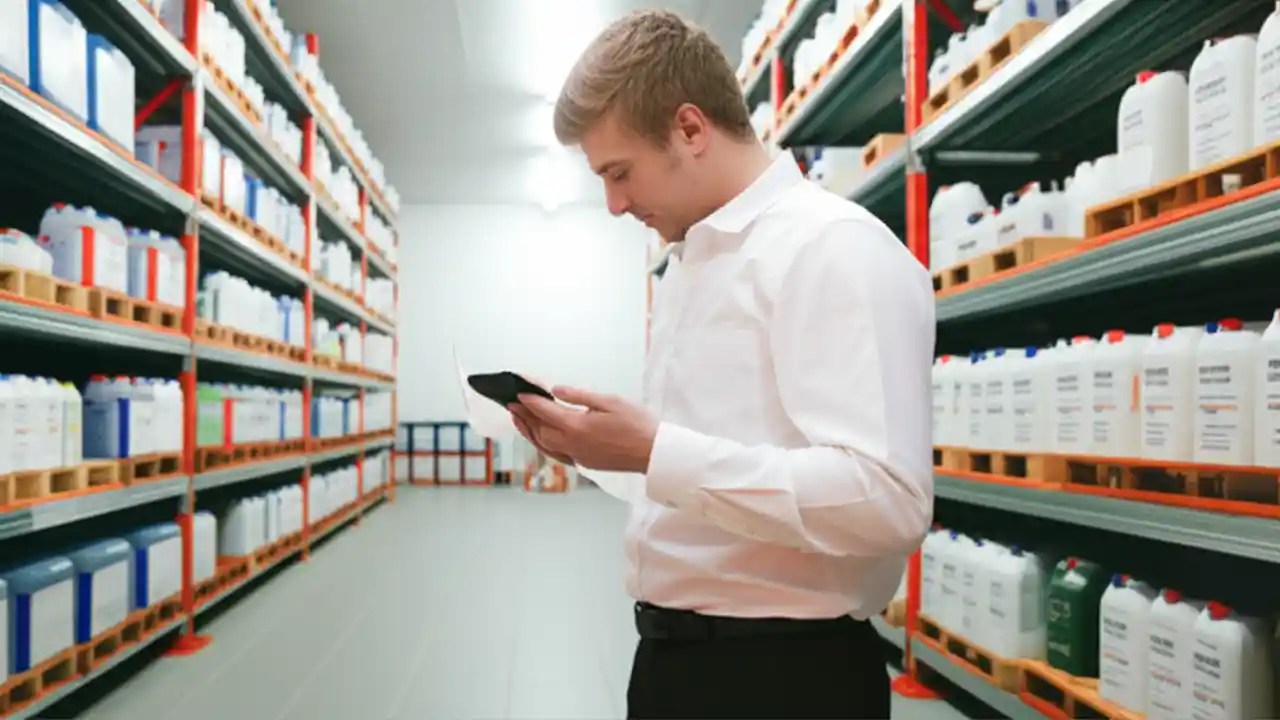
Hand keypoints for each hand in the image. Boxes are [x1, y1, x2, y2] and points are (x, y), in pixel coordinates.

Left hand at [509, 386, 658, 472]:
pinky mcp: (585, 463)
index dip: (530, 401)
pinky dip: (543, 444)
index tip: (519, 392)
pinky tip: (541, 438)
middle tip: (511, 404)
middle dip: (524, 416)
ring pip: (544, 445)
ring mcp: (578, 456)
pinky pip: (556, 454)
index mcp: (578, 427)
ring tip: (518, 420)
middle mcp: (573, 444)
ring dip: (529, 432)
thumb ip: (579, 395)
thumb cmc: (637, 424)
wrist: (654, 452)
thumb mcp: (610, 401)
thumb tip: (555, 390)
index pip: (546, 412)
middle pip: (540, 430)